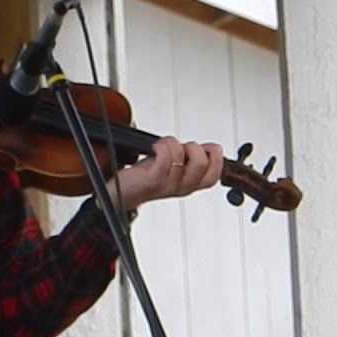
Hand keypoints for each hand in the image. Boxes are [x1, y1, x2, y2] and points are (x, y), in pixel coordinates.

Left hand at [105, 137, 222, 210]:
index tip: (208, 148)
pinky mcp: (154, 180)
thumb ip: (191, 159)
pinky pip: (165, 156)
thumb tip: (210, 148)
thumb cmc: (145, 177)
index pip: (213, 176)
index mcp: (189, 185)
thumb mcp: (174, 167)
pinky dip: (161, 145)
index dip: (216, 159)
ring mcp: (168, 185)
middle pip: (202, 164)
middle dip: (193, 147)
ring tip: (163, 147)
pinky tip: (154, 148)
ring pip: (182, 155)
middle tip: (180, 148)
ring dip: (172, 144)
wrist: (121, 192)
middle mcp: (181, 187)